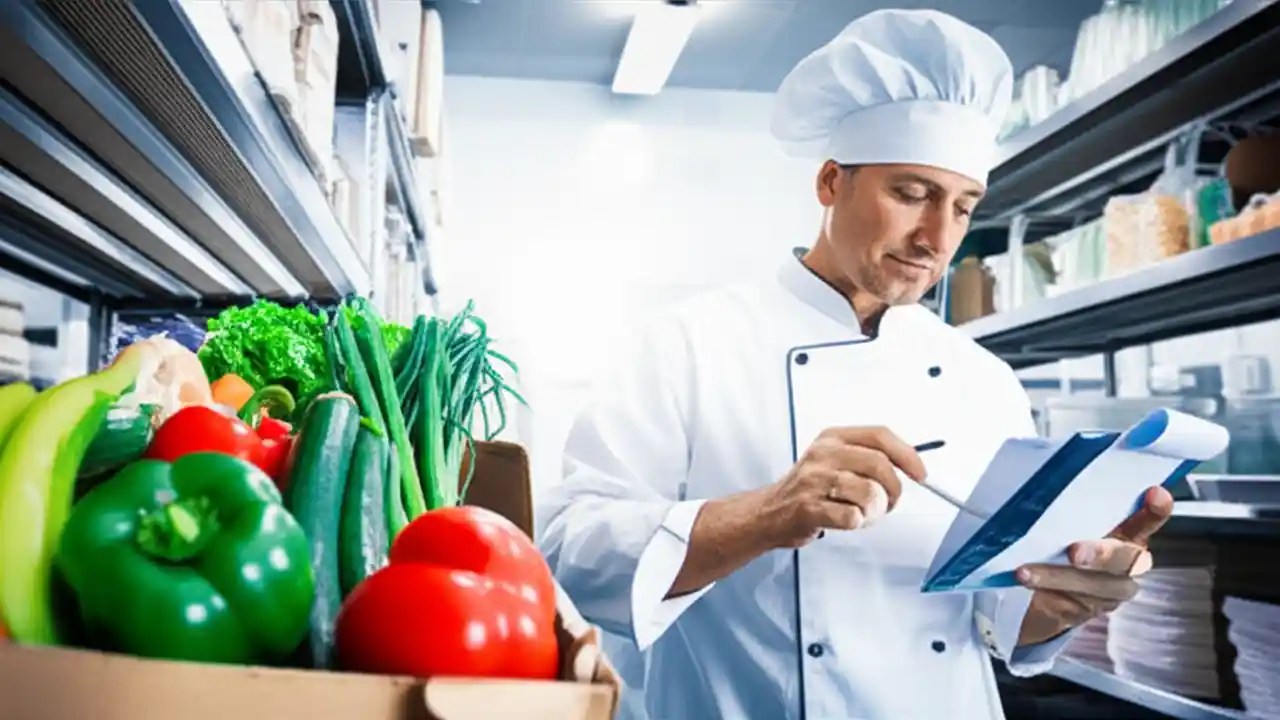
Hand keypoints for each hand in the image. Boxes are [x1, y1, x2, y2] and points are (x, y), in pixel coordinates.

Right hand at [756, 426, 925, 548]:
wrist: (770, 512)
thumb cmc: (810, 488)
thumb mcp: (835, 460)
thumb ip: (869, 458)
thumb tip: (910, 465)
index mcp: (832, 438)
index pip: (880, 435)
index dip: (907, 454)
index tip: (920, 474)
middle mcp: (823, 455)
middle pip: (879, 465)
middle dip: (894, 490)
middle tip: (890, 502)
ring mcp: (814, 481)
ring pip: (869, 493)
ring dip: (874, 511)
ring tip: (863, 514)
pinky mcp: (809, 507)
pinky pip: (852, 517)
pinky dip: (856, 523)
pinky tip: (844, 520)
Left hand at [1015, 486, 1173, 645]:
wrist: (1038, 588)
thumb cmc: (1056, 544)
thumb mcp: (1062, 524)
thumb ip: (1068, 513)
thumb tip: (1045, 493)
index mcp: (1126, 534)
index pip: (1148, 521)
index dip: (1155, 511)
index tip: (1156, 494)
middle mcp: (1126, 563)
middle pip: (1125, 559)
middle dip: (1100, 554)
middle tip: (1074, 552)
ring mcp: (1110, 592)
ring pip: (1094, 586)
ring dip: (1057, 577)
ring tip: (1026, 572)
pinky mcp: (1087, 612)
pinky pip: (1071, 605)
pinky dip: (1046, 593)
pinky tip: (1029, 584)